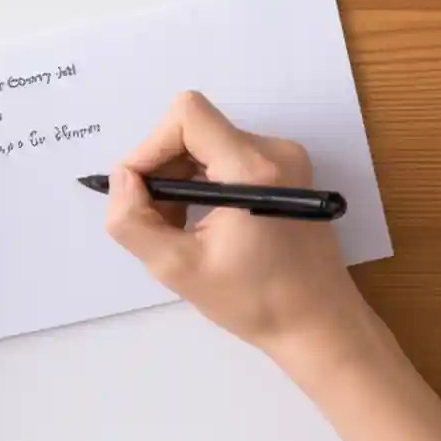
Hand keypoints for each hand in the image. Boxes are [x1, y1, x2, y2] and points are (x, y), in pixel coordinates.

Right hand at [104, 91, 367, 365]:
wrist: (319, 325)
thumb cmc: (256, 302)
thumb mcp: (178, 269)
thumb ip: (133, 221)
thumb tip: (121, 179)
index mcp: (253, 168)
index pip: (186, 115)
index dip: (150, 147)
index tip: (139, 191)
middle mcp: (274, 150)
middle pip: (194, 130)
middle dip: (162, 171)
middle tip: (158, 223)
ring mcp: (284, 159)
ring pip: (206, 145)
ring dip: (179, 182)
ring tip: (179, 230)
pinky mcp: (286, 172)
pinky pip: (226, 159)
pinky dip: (201, 185)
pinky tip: (202, 226)